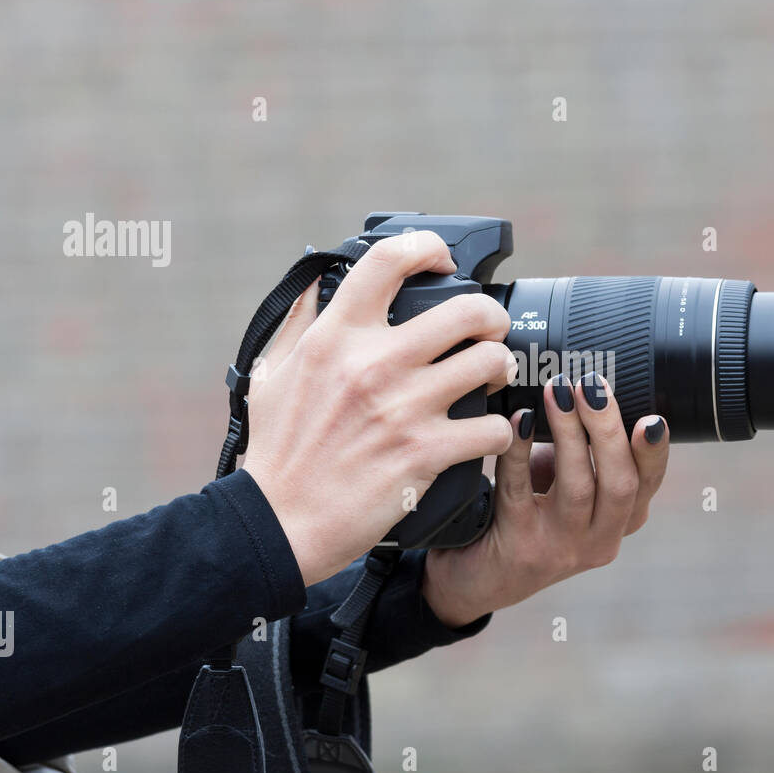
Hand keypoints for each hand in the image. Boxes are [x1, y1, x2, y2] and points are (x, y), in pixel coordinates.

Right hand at [242, 231, 516, 586]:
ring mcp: (403, 408)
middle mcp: (373, 363)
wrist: (279, 523)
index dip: (428, 249)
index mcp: (336, 336)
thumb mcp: (273, 372)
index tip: (443, 263)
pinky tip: (489, 434)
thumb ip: (301, 320)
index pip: (390, 260)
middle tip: (489, 331)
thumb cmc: (278, 450)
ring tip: (493, 378)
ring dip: (500, 369)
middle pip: (466, 310)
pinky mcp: (425, 453)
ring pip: (489, 362)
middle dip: (490, 317)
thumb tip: (320, 277)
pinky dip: (500, 431)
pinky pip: (493, 428)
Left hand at [424, 371, 669, 626]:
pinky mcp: (520, 547)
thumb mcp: (566, 482)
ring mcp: (561, 549)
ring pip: (577, 487)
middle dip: (608, 430)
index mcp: (620, 520)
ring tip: (557, 390)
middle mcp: (600, 540)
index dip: (654, 451)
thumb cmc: (528, 513)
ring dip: (568, 433)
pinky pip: (519, 491)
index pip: (649, 483)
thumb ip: (583, 448)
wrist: (477, 576)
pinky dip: (519, 451)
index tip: (652, 416)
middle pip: (620, 484)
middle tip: (591, 385)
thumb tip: (583, 386)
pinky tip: (517, 421)